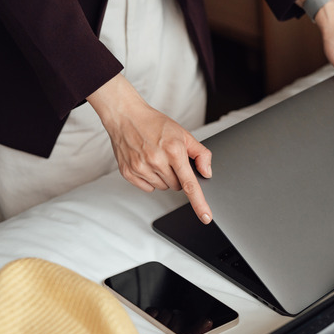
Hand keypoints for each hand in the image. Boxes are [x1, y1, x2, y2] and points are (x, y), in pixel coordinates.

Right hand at [87, 74, 212, 223]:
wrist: (126, 116)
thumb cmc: (155, 124)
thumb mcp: (184, 134)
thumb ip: (200, 153)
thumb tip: (207, 173)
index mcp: (174, 151)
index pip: (190, 183)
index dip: (199, 202)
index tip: (206, 217)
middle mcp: (156, 160)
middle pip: (178, 187)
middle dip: (178, 176)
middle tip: (170, 159)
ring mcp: (141, 167)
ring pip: (163, 188)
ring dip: (164, 178)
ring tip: (157, 158)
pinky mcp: (128, 172)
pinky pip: (148, 188)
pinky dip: (150, 180)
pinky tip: (146, 163)